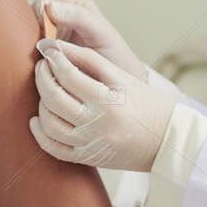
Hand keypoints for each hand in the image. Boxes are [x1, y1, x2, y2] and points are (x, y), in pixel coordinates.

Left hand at [28, 38, 176, 172]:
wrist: (168, 141)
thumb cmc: (146, 103)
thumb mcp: (122, 76)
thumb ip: (88, 59)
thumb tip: (54, 46)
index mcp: (110, 100)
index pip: (68, 75)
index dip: (52, 59)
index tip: (47, 49)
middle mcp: (98, 124)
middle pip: (54, 98)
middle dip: (41, 77)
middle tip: (42, 65)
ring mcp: (91, 144)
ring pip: (49, 123)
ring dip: (40, 102)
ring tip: (45, 88)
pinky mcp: (87, 159)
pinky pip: (53, 149)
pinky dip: (39, 133)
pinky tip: (38, 118)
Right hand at [29, 0, 145, 79]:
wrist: (117, 90)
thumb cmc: (116, 59)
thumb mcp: (102, 33)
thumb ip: (79, 16)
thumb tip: (49, 8)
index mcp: (73, 4)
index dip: (40, 7)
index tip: (46, 28)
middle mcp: (58, 18)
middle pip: (29, 11)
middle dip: (31, 26)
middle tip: (43, 45)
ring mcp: (48, 37)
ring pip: (24, 32)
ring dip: (29, 43)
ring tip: (44, 56)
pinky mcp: (42, 57)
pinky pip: (26, 52)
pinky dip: (29, 57)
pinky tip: (43, 66)